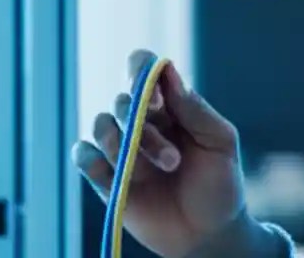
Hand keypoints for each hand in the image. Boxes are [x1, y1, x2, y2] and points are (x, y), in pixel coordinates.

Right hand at [71, 49, 248, 257]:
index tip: (155, 96)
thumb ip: (194, 108)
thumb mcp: (220, 143)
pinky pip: (83, 156)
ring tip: (154, 171)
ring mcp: (123, 151)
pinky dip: (89, 158)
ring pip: (100, 125)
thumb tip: (167, 70)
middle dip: (144, 128)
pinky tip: (113, 173)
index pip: (143, 69)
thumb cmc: (221, 185)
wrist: (212, 235)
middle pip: (121, 101)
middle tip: (173, 160)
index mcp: (169, 106)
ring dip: (123, 145)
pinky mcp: (107, 179)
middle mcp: (142, 123)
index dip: (141, 73)